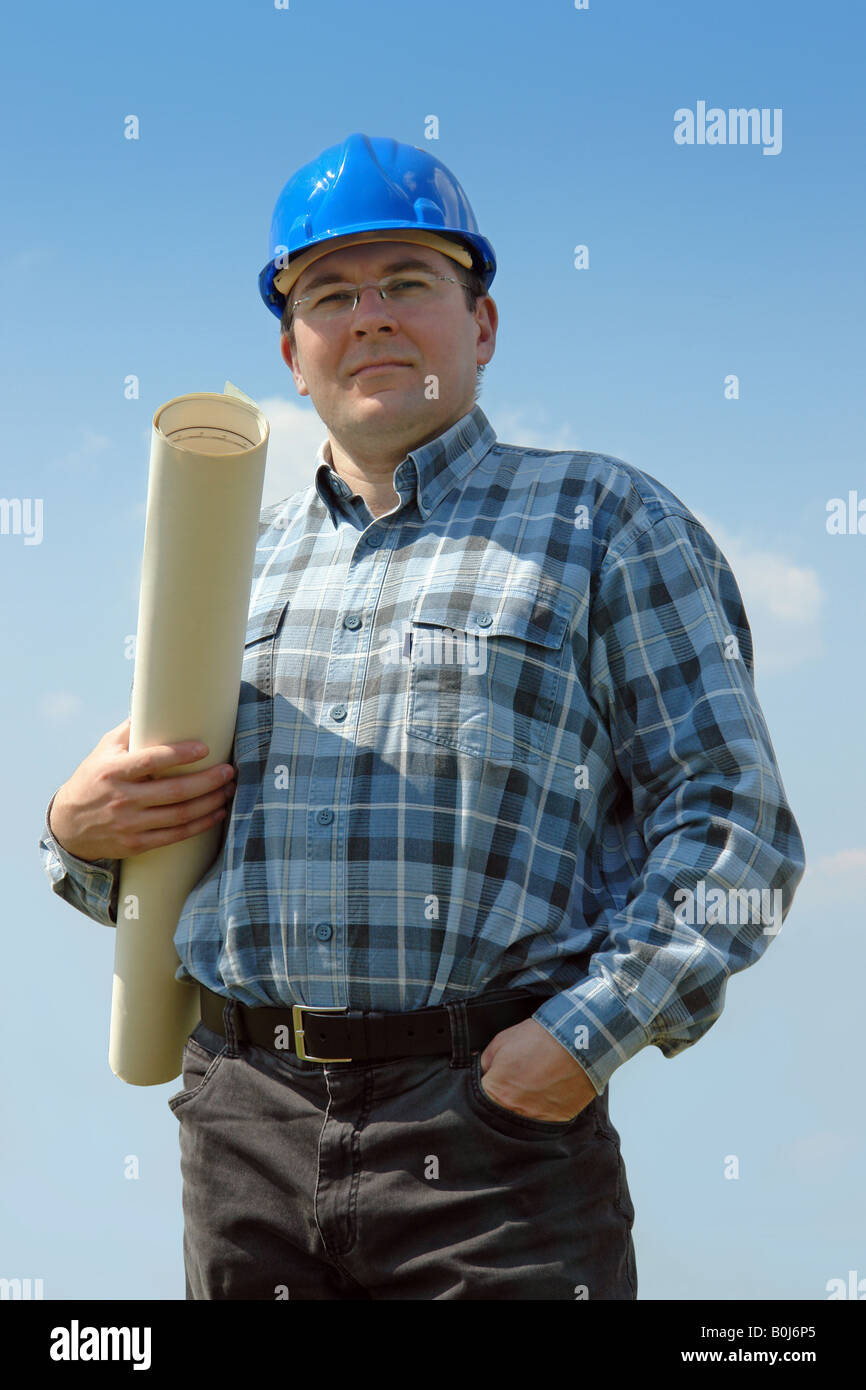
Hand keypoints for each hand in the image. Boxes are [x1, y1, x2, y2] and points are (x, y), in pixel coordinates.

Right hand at [48, 717, 235, 862]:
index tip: (205, 748)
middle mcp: (122, 798)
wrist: (68, 824)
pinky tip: (216, 814)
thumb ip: (130, 730)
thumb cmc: (93, 779)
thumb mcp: (103, 751)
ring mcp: (130, 824)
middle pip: (174, 791)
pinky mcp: (136, 844)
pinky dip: (200, 825)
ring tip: (228, 790)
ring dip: (209, 803)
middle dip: (207, 781)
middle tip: (229, 771)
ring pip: (179, 815)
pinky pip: (175, 836)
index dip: (179, 755)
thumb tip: (155, 701)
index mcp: (114, 771)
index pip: (151, 761)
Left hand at [478, 1017, 597, 1121]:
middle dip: (504, 1100)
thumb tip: (482, 1072)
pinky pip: (544, 1122)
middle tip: (516, 1083)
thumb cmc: (538, 1039)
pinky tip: (548, 1093)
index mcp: (497, 1092)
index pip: (481, 1100)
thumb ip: (485, 1062)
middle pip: (501, 1113)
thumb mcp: (501, 1042)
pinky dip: (544, 1110)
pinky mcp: (557, 1121)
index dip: (487, 1089)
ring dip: (524, 1106)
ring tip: (534, 1087)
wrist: (576, 1041)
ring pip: (522, 1120)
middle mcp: (515, 1110)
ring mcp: (537, 1118)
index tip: (496, 1081)